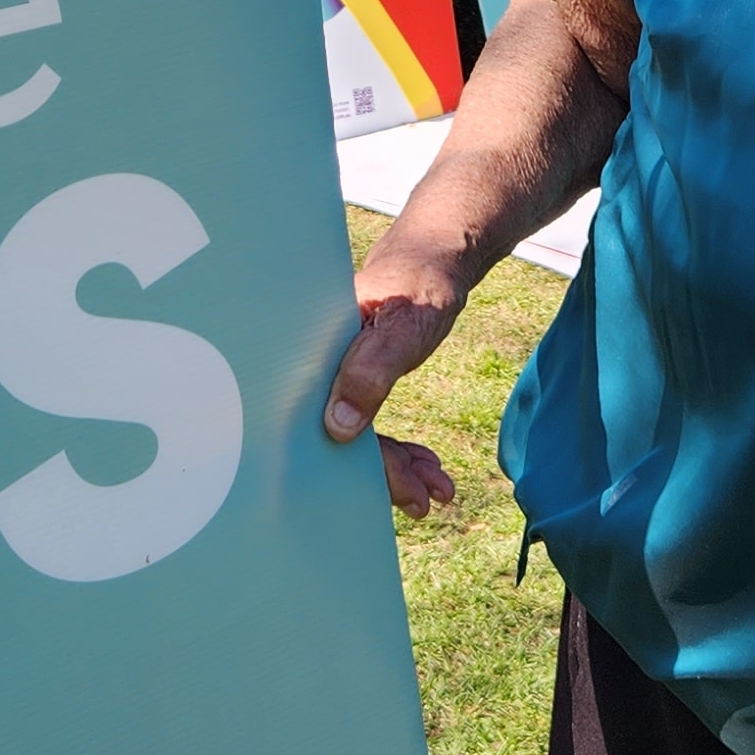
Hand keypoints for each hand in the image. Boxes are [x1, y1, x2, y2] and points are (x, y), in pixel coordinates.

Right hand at [323, 233, 470, 516]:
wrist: (437, 253)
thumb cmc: (418, 280)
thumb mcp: (402, 326)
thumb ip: (370, 370)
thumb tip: (337, 427)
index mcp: (317, 353)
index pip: (331, 425)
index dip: (369, 467)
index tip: (407, 495)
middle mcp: (321, 368)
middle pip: (341, 438)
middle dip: (388, 475)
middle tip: (428, 501)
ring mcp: (338, 375)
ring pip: (358, 436)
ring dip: (397, 467)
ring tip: (437, 489)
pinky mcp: (357, 377)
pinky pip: (369, 423)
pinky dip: (398, 447)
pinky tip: (426, 465)